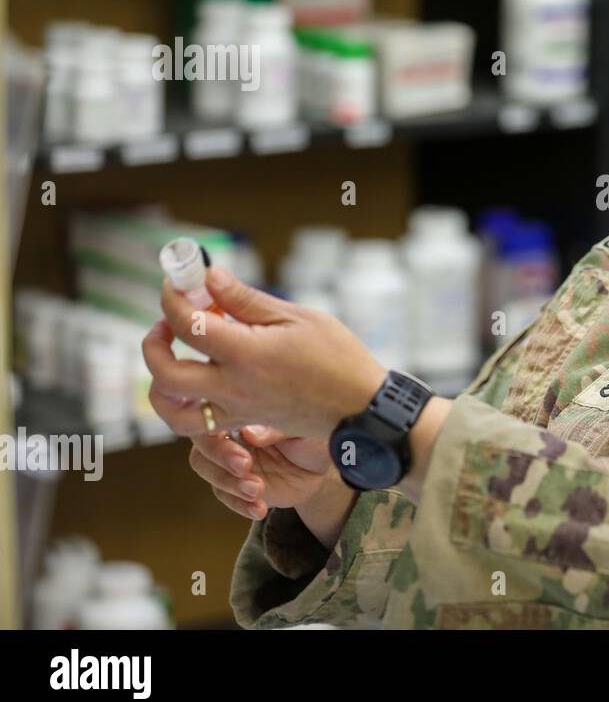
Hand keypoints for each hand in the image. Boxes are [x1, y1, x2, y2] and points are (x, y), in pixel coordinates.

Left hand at [143, 266, 386, 439]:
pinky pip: (198, 424)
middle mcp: (234, 387)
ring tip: (175, 356)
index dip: (174, 299)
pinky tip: (200, 379)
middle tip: (168, 323)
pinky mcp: (245, 423)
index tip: (178, 283)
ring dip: (160, 383)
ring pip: (172, 411)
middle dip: (154, 344)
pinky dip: (186, 403)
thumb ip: (246, 300)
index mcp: (247, 354)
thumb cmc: (338, 357)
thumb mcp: (299, 317)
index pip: (188, 324)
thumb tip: (209, 277)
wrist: (360, 407)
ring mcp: (237, 411)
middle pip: (165, 374)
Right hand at [188, 426, 331, 519]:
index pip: (211, 415)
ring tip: (258, 489)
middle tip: (246, 466)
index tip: (235, 440)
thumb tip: (250, 433)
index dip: (216, 429)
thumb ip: (277, 430)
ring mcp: (226, 462)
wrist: (318, 470)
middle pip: (202, 446)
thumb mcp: (304, 431)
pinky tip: (259, 508)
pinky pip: (224, 496)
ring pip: (207, 470)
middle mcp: (228, 435)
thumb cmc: (311, 438)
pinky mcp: (231, 486)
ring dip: (229, 484)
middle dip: (220, 457)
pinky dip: (239, 504)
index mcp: (240, 412)